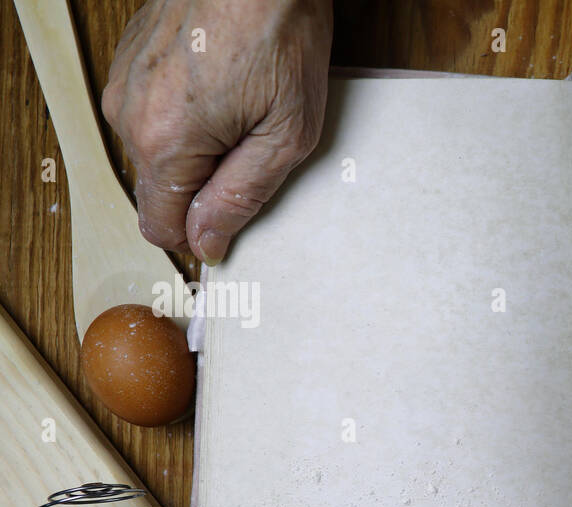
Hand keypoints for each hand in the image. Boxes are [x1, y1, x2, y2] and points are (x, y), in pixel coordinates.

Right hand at [102, 0, 331, 262]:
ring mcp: (124, 82)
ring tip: (242, 109)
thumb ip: (241, 197)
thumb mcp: (285, 136)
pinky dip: (185, 113)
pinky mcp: (131, 58)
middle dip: (203, 185)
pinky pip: (151, 111)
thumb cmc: (280, 37)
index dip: (198, 233)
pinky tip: (223, 87)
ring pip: (155, 150)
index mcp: (165, 142)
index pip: (160, 226)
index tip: (230, 224)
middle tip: (252, 149)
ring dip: (196, 147)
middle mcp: (129, 113)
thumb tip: (207, 241)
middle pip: (158, 189)